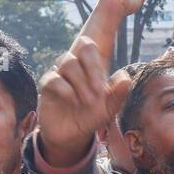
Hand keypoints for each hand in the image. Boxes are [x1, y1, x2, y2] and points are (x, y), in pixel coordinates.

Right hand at [37, 36, 130, 167]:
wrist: (72, 136)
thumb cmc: (91, 117)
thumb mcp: (109, 109)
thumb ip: (118, 94)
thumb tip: (126, 77)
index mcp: (92, 67)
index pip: (92, 44)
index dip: (101, 36)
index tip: (108, 58)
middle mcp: (76, 66)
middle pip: (83, 46)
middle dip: (93, 67)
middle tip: (100, 90)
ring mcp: (60, 74)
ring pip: (68, 62)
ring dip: (82, 82)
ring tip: (89, 101)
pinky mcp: (47, 86)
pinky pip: (53, 78)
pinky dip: (66, 89)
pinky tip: (74, 101)